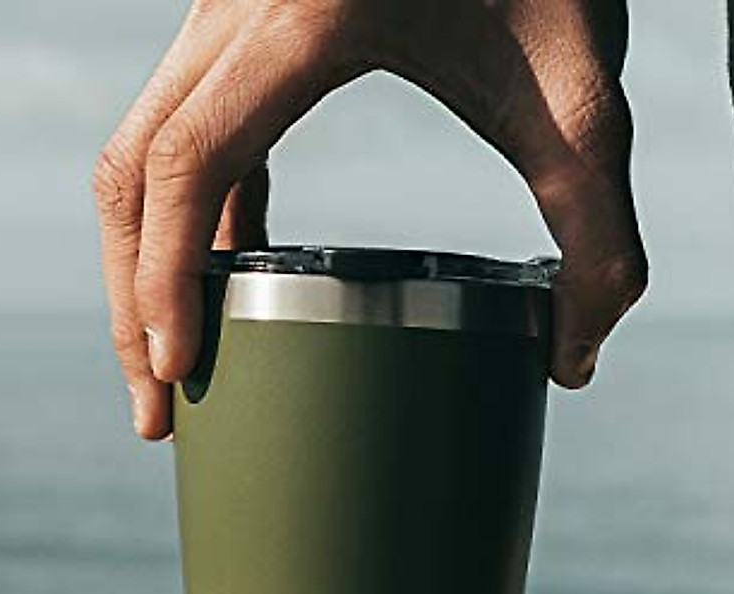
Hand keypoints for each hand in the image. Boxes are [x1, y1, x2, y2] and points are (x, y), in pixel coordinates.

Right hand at [94, 0, 648, 439]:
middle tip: (158, 412)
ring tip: (172, 367)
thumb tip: (571, 365)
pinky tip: (225, 283)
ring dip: (144, 263)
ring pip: (143, 148)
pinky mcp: (249, 24)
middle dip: (134, 300)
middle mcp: (238, 0)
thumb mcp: (585, 101)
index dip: (166, 281)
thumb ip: (600, 237)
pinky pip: (188, 128)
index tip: (176, 375)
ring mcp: (232, 6)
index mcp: (302, 14)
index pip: (191, 163)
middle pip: (136, 168)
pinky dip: (192, 217)